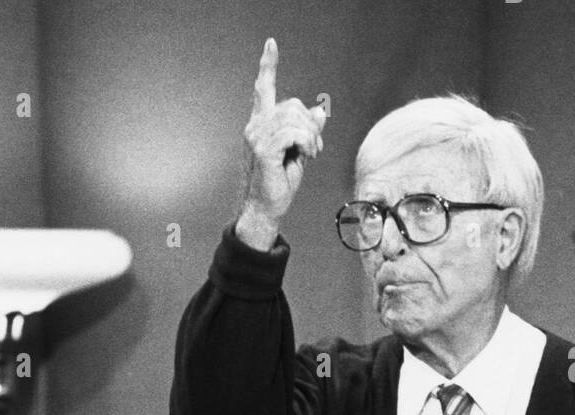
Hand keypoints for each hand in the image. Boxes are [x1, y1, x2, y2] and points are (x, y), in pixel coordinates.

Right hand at [236, 38, 326, 250]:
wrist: (265, 209)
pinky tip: (307, 156)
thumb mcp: (299, 151)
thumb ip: (307, 130)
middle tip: (315, 147)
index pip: (263, 88)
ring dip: (311, 136)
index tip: (271, 44)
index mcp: (260, 124)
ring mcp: (256, 137)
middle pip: (292, 104)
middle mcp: (255, 126)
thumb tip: (319, 111)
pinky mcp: (263, 150)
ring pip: (295, 117)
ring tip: (311, 153)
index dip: (268, 65)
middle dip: (311, 123)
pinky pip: (294, 132)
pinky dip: (307, 142)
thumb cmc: (279, 183)